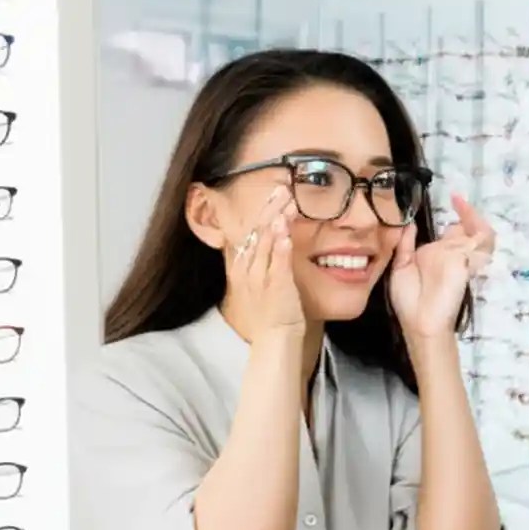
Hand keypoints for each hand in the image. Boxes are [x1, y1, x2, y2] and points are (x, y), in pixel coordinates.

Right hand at [226, 187, 304, 336]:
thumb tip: (267, 237)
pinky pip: (278, 264)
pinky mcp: (276, 288)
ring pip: (266, 243)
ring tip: (288, 202)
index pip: (248, 231)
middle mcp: (247, 270)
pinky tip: (287, 233)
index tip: (272, 194)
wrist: (272, 340)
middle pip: (257, 231)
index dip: (260, 211)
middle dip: (270, 208)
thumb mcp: (255, 281)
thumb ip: (259, 259)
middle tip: (283, 189)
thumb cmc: (268, 311)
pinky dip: (281, 248)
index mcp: (240, 266)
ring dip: (277, 221)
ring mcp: (260, 278)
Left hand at [389, 194, 494, 337]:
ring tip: (464, 208)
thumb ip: (405, 245)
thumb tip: (409, 224)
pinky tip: (468, 222)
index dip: (459, 216)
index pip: (455, 232)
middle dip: (468, 216)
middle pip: (470, 231)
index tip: (454, 199)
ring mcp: (461, 259)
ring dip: (475, 220)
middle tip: (460, 203)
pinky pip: (482, 245)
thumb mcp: (401, 266)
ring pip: (482, 236)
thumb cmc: (409, 300)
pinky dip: (480, 231)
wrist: (419, 322)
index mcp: (438, 255)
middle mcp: (452, 255)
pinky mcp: (466, 264)